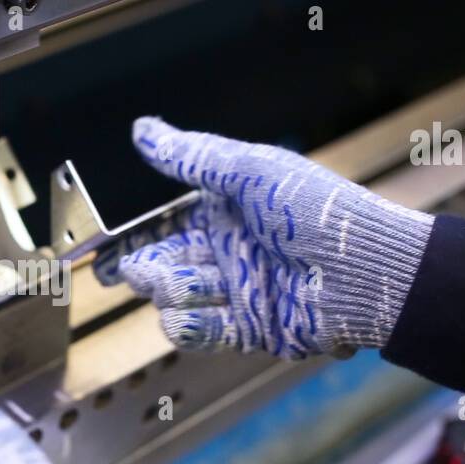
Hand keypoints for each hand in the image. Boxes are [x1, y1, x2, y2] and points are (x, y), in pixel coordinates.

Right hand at [94, 117, 433, 358]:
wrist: (364, 270)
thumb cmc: (315, 212)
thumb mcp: (250, 171)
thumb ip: (193, 157)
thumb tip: (142, 130)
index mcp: (225, 214)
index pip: (164, 227)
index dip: (130, 240)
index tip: (100, 253)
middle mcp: (228, 253)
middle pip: (162, 265)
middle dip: (142, 269)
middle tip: (129, 271)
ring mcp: (238, 292)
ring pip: (177, 298)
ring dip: (173, 289)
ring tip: (186, 281)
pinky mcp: (251, 329)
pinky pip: (202, 332)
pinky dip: (190, 325)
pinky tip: (186, 314)